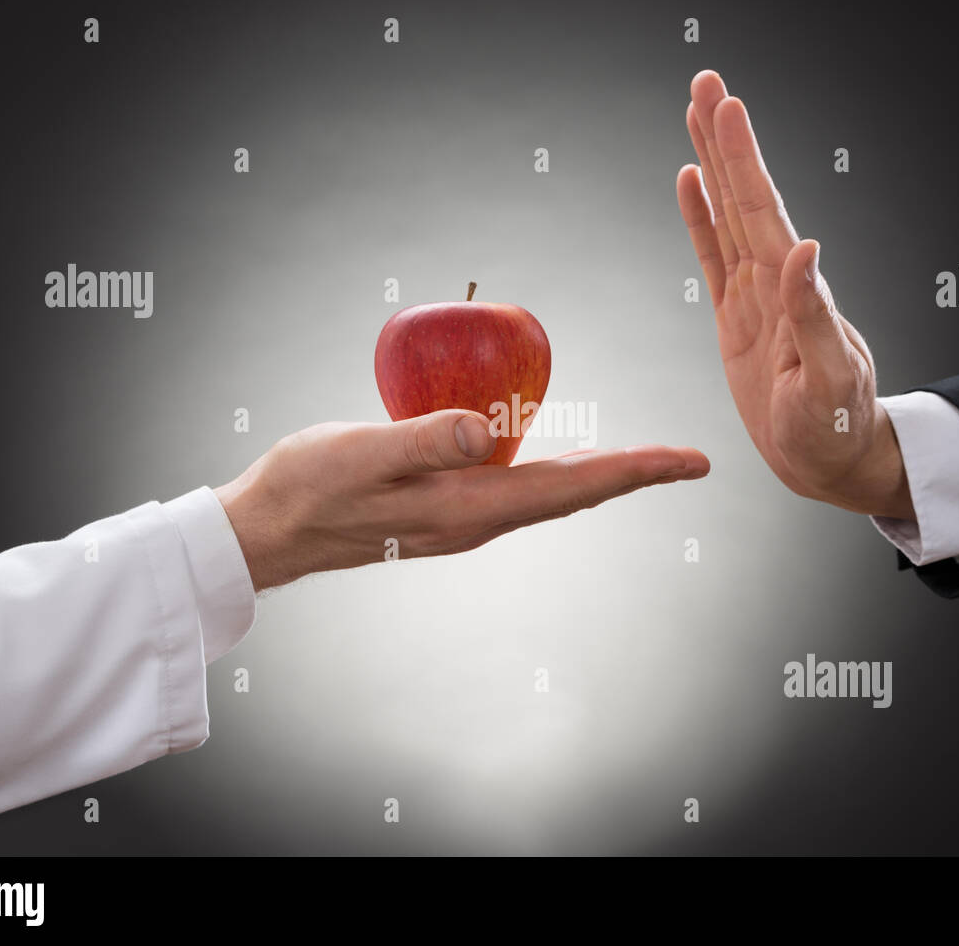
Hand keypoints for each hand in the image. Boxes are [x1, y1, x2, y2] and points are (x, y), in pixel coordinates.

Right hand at [215, 409, 709, 590]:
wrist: (271, 530)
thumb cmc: (309, 487)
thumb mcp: (361, 455)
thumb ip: (424, 439)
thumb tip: (485, 429)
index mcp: (467, 508)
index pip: (571, 486)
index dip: (633, 471)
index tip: (687, 461)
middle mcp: (477, 520)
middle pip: (574, 494)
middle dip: (633, 475)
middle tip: (687, 461)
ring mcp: (463, 519)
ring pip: (551, 494)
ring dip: (601, 476)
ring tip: (643, 461)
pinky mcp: (445, 509)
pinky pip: (519, 488)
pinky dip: (558, 473)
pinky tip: (563, 460)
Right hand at [675, 70, 912, 520]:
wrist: (832, 461)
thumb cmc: (838, 429)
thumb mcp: (830, 381)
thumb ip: (816, 317)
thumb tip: (805, 252)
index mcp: (795, 291)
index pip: (763, 209)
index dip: (743, 158)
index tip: (728, 107)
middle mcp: (775, 282)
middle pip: (744, 196)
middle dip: (726, 140)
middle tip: (706, 84)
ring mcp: (754, 297)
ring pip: (728, 215)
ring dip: (713, 165)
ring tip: (697, 116)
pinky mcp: (737, 320)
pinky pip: (713, 258)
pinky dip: (701, 218)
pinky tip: (691, 184)